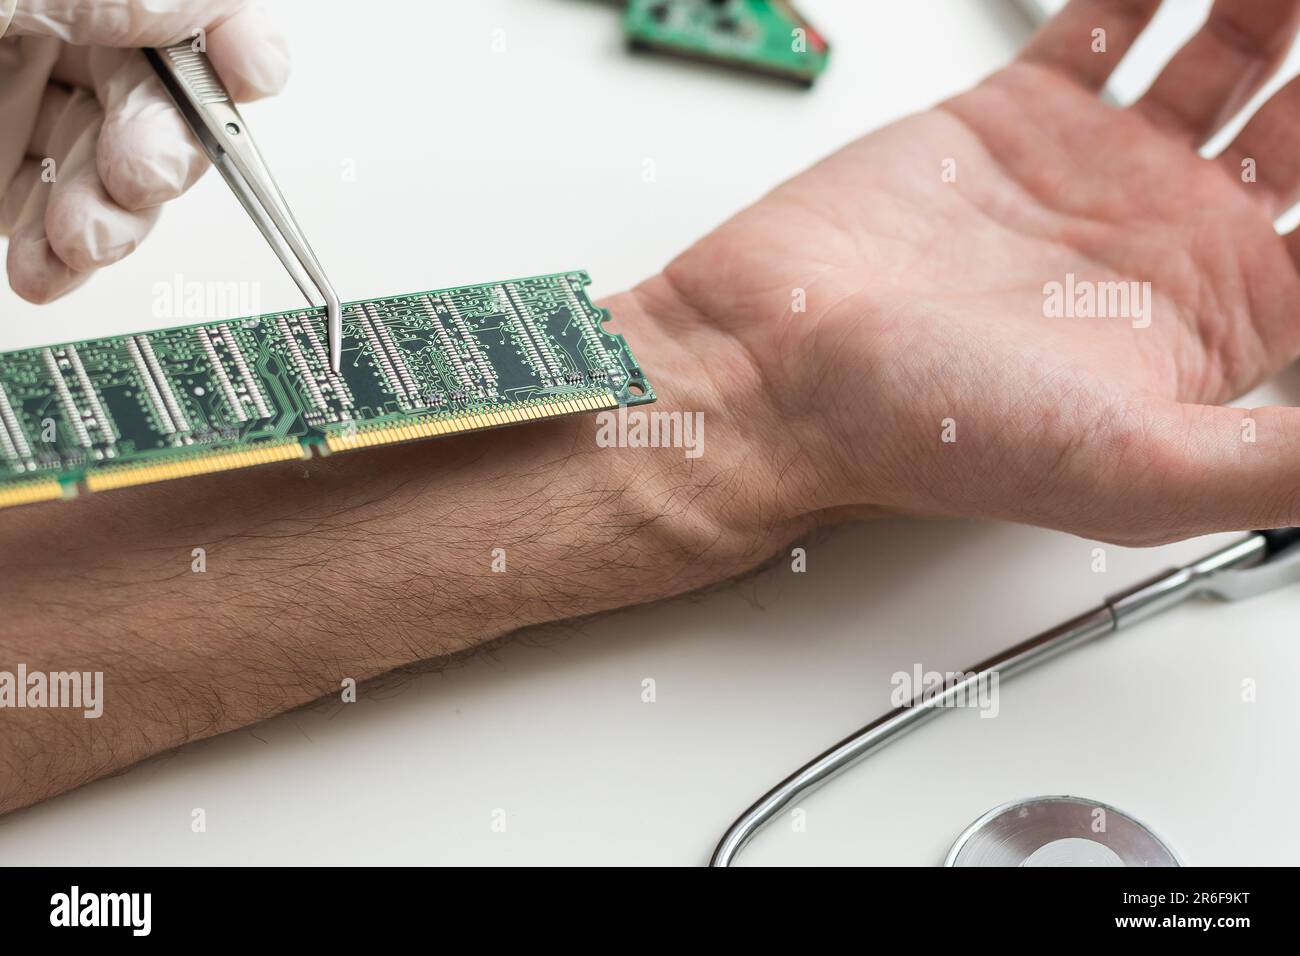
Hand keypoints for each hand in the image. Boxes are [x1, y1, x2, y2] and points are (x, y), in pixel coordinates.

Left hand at [0, 0, 287, 302]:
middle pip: (162, 99)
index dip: (235, 42)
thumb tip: (216, 13)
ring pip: (113, 170)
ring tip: (86, 239)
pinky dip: (60, 257)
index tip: (253, 73)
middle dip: (166, 152)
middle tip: (144, 175)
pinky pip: (49, 215)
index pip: (188, 6)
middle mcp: (54, 30)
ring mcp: (20, 97)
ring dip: (116, 221)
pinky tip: (52, 266)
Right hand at [645, 0, 1299, 544]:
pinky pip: (1110, 16)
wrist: (777, 369)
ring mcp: (1093, 169)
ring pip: (1227, 52)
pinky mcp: (1018, 114)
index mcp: (1215, 323)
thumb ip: (1286, 462)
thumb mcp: (1139, 472)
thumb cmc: (930, 432)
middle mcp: (1165, 242)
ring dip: (1268, 3)